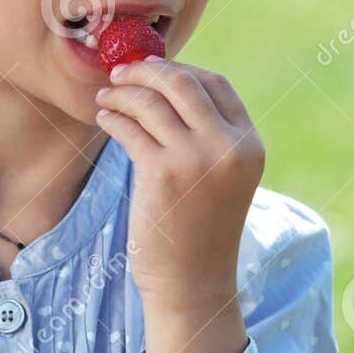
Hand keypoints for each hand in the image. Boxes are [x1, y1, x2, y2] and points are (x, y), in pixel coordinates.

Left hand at [95, 55, 264, 310]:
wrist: (192, 284)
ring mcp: (196, 158)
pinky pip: (130, 128)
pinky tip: (104, 119)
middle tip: (120, 72)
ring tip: (106, 98)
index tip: (153, 68)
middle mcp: (228, 146)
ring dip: (122, 93)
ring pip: (151, 101)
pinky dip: (112, 117)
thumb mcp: (221, 178)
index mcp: (249, 144)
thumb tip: (166, 88)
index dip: (181, 68)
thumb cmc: (199, 231)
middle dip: (146, 69)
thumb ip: (208, 136)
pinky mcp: (162, 174)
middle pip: (183, 82)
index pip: (216, 83)